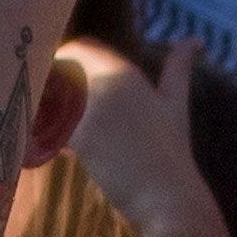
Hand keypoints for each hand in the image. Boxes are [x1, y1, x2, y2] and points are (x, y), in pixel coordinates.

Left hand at [56, 35, 204, 215]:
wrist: (169, 196)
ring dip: (42, 107)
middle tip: (45, 106)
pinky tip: (41, 148)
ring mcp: (95, 109)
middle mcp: (108, 82)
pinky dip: (41, 134)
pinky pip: (50, 127)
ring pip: (50, 96)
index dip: (64, 60)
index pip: (81, 48)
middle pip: (60, 69)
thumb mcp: (176, 103)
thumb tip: (195, 40)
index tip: (58, 81)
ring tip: (42, 126)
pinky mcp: (83, 136)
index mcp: (126, 71)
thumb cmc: (171, 151)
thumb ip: (179, 68)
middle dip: (48, 84)